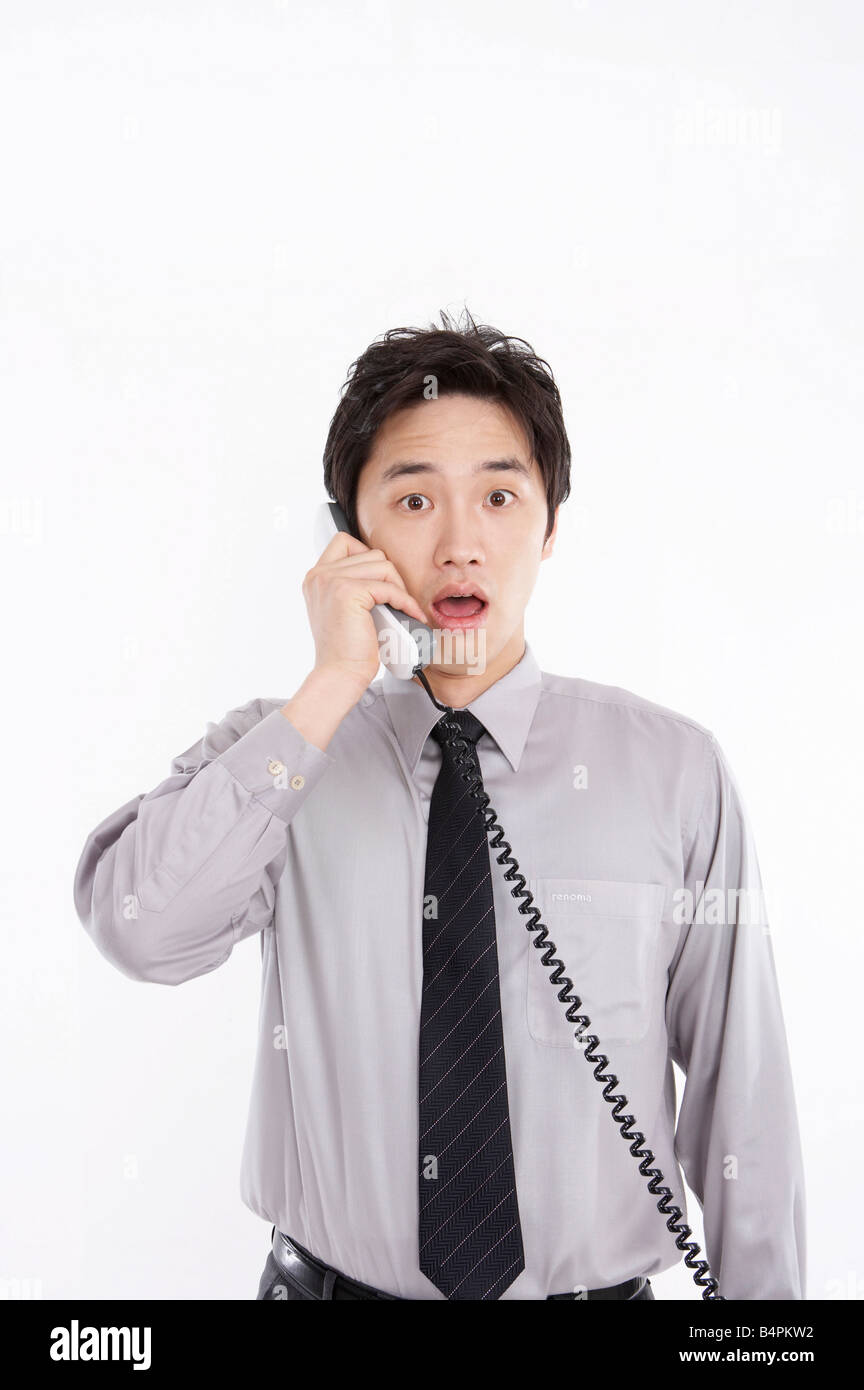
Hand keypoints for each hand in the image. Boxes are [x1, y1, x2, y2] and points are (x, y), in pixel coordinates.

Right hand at [302, 530, 427, 693]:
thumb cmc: (346, 649)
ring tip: (401, 608)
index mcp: (315, 577)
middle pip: (370, 553)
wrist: (340, 674)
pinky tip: (410, 614)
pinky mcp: (348, 592)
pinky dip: (404, 601)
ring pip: (382, 565)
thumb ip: (352, 585)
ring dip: (398, 587)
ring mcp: (331, 581)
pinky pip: (389, 587)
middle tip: (395, 599)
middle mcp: (319, 575)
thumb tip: (384, 570)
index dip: (368, 556)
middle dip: (389, 575)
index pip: (345, 542)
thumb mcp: (343, 609)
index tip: (379, 583)